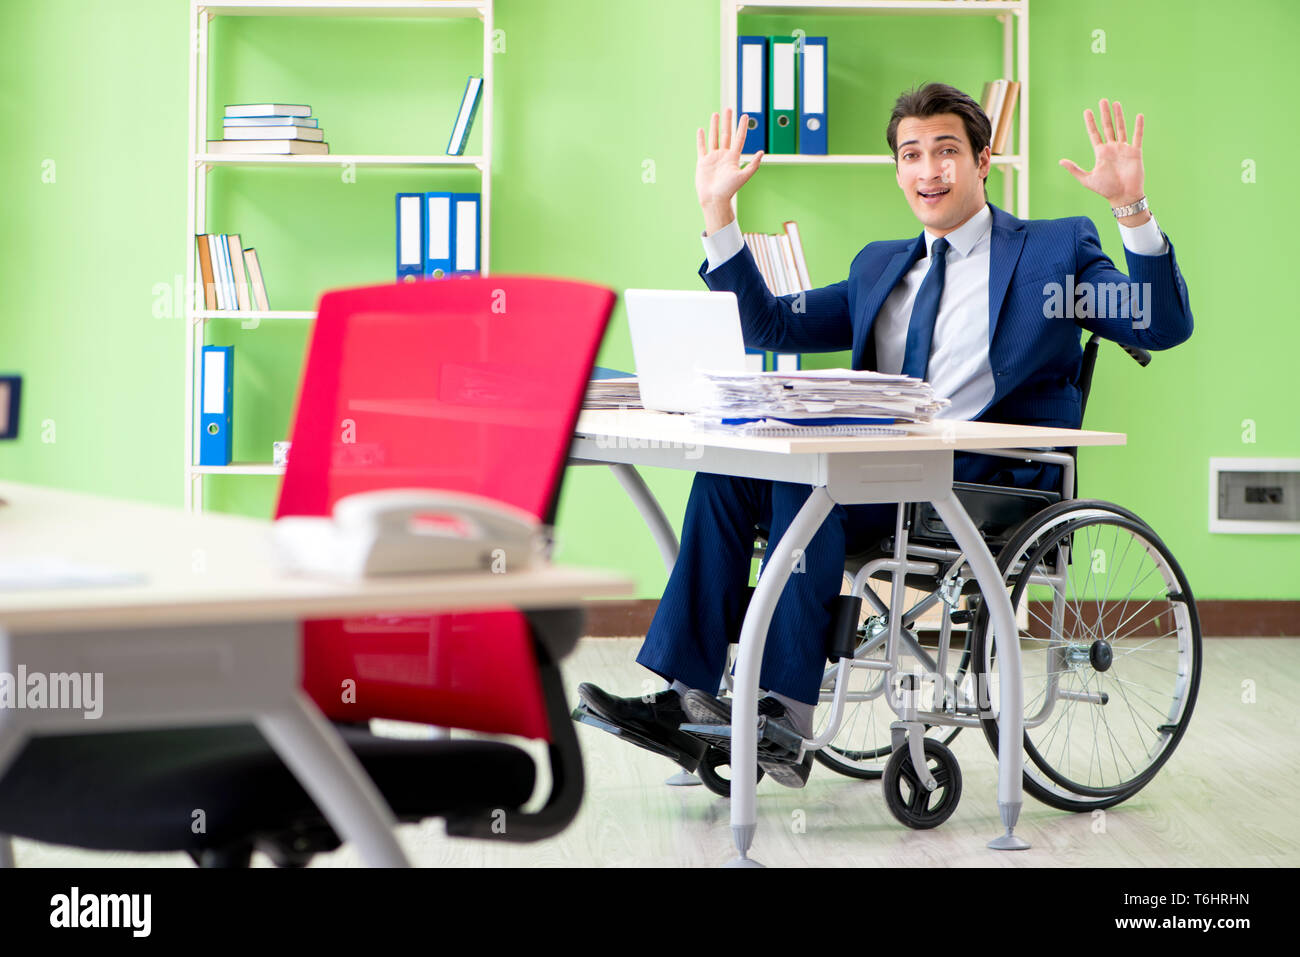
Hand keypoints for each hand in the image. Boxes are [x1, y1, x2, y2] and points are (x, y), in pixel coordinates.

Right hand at [696, 107, 762, 231]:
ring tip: (716, 114)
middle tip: (729, 108)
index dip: (742, 127)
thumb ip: (753, 165)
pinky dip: (701, 139)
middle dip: (728, 121)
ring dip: (715, 126)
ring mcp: (713, 158)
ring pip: (714, 138)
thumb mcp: (743, 176)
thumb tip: (762, 152)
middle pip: (726, 134)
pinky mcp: (703, 162)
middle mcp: (724, 156)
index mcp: (733, 158)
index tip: (745, 116)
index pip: (739, 138)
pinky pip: (702, 147)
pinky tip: (701, 130)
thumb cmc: (729, 190)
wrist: (714, 200)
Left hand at [1060, 99, 1144, 206]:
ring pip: (1121, 128)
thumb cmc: (1106, 189)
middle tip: (1102, 101)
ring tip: (1116, 103)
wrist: (1123, 196)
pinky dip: (1138, 126)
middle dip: (1105, 114)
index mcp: (1101, 153)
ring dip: (1119, 116)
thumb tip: (1060, 161)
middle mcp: (1112, 148)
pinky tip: (1139, 116)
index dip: (1091, 123)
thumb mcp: (1087, 179)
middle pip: (1107, 127)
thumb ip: (1074, 169)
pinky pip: (1137, 136)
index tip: (1087, 111)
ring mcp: (1124, 149)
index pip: (1094, 134)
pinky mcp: (1135, 152)